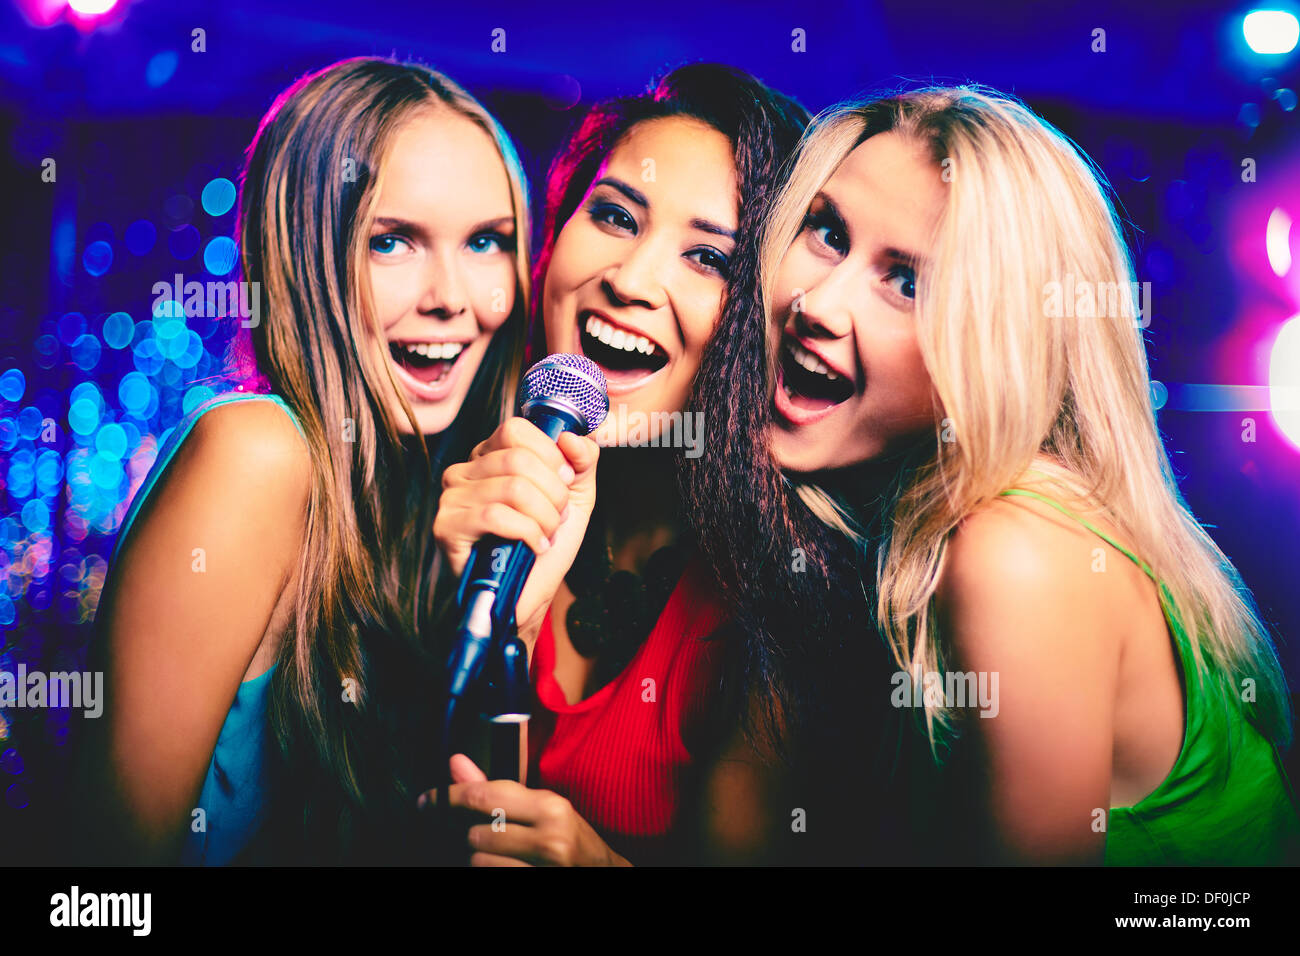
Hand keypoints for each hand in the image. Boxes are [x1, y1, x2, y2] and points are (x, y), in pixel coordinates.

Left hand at [418, 755, 630, 866]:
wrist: (605, 874)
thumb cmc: (570, 840)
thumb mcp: (541, 808)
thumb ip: (495, 788)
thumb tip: (455, 762)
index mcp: (550, 807)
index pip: (485, 796)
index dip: (448, 797)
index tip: (428, 801)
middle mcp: (550, 837)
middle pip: (478, 833)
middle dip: (474, 835)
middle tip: (488, 837)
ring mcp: (546, 868)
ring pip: (480, 861)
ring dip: (482, 859)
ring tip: (502, 856)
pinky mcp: (538, 885)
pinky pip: (493, 876)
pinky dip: (493, 870)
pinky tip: (507, 866)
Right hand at [434, 418, 598, 645]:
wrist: (528, 597)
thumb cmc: (545, 545)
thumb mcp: (576, 497)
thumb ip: (583, 462)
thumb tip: (573, 438)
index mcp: (490, 455)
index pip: (516, 430)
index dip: (550, 455)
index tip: (565, 482)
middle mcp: (465, 471)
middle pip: (518, 459)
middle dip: (553, 493)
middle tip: (557, 517)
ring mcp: (452, 498)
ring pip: (511, 488)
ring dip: (544, 517)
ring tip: (546, 535)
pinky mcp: (447, 527)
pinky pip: (495, 515)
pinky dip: (527, 533)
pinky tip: (534, 547)